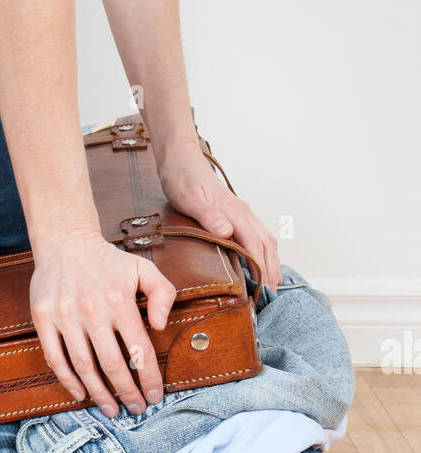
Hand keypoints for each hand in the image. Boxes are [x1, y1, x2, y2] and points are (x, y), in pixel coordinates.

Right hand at [30, 231, 176, 417]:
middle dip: (127, 392)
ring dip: (99, 393)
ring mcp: (64, 315)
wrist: (65, 241)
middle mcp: (91, 309)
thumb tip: (161, 326)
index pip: (139, 349)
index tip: (155, 396)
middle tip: (136, 410)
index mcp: (119, 299)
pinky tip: (81, 394)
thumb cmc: (109, 261)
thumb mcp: (143, 268)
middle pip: (112, 363)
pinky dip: (67, 380)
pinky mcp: (43, 318)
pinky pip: (55, 357)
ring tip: (111, 410)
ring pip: (83, 365)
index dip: (148, 378)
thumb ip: (162, 293)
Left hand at [158, 148, 281, 288]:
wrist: (180, 158)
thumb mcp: (190, 199)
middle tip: (272, 293)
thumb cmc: (182, 178)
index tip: (264, 289)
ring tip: (271, 282)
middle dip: (272, 269)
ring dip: (271, 260)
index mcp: (234, 212)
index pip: (255, 246)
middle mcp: (243, 212)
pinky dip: (263, 250)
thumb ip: (208, 216)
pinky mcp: (235, 213)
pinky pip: (257, 234)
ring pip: (265, 238)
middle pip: (267, 244)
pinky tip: (259, 260)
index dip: (261, 269)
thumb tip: (227, 232)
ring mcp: (241, 212)